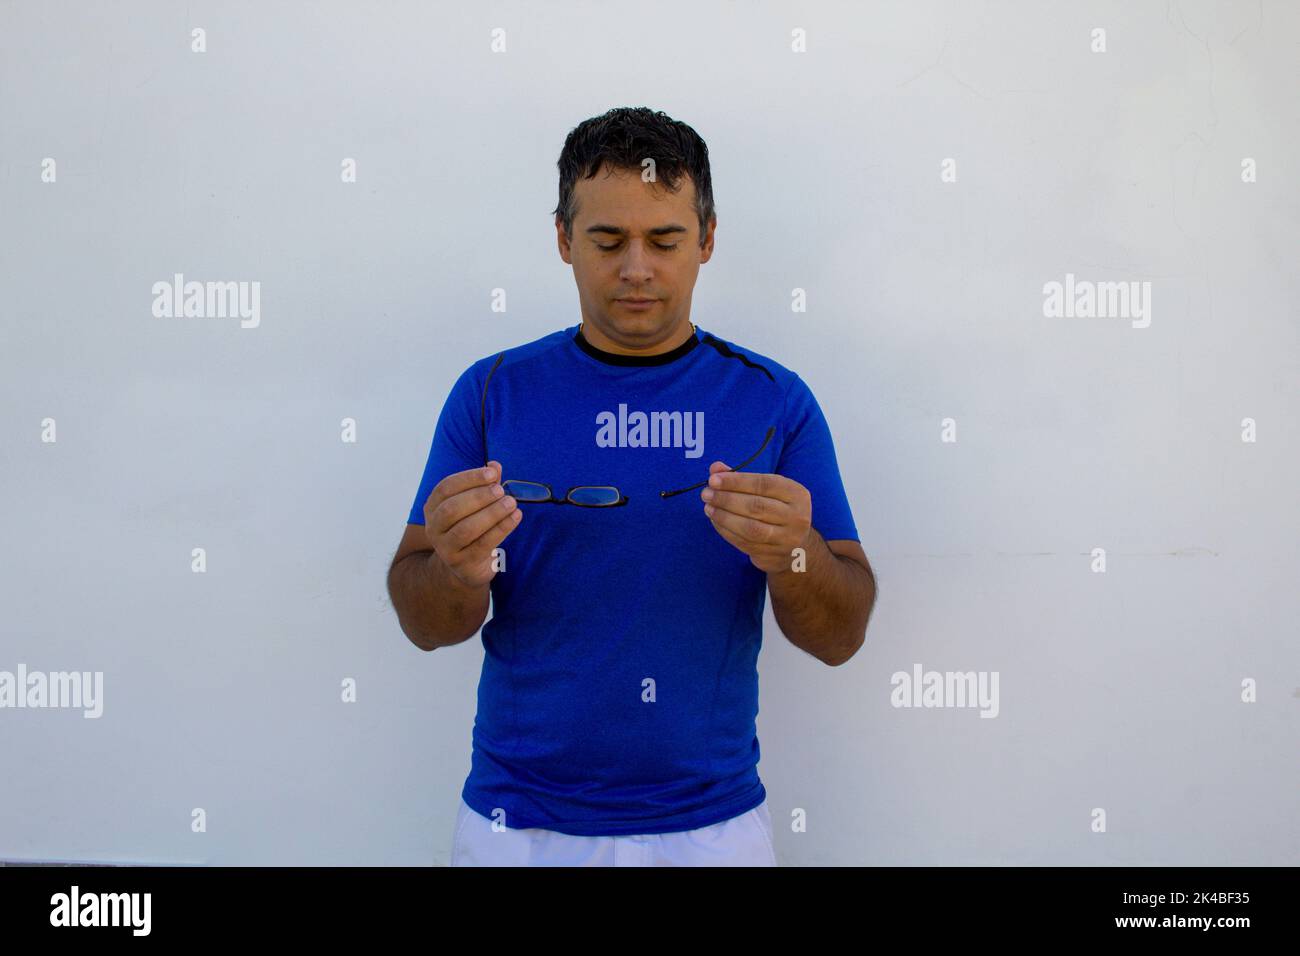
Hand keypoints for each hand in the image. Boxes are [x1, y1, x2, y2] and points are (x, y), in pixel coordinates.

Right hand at [422, 460, 521, 587]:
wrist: (465, 566)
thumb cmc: (472, 527)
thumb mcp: (475, 505)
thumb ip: (484, 485)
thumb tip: (495, 465)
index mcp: (433, 507)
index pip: (446, 488)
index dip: (469, 478)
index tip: (492, 473)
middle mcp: (434, 527)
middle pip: (452, 509)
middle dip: (479, 497)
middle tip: (501, 490)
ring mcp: (445, 548)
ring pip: (466, 529)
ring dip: (491, 514)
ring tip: (511, 503)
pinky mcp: (462, 563)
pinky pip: (482, 545)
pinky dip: (501, 529)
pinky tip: (515, 517)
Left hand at [700, 461, 812, 573]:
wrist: (797, 547)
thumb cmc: (777, 510)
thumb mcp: (768, 490)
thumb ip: (741, 478)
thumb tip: (715, 468)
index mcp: (796, 494)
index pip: (764, 484)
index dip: (736, 481)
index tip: (713, 479)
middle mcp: (796, 517)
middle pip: (756, 506)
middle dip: (726, 499)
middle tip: (706, 494)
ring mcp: (786, 539)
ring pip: (750, 528)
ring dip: (724, 517)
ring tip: (708, 508)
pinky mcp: (772, 555)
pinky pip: (744, 543)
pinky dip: (726, 531)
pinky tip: (715, 521)